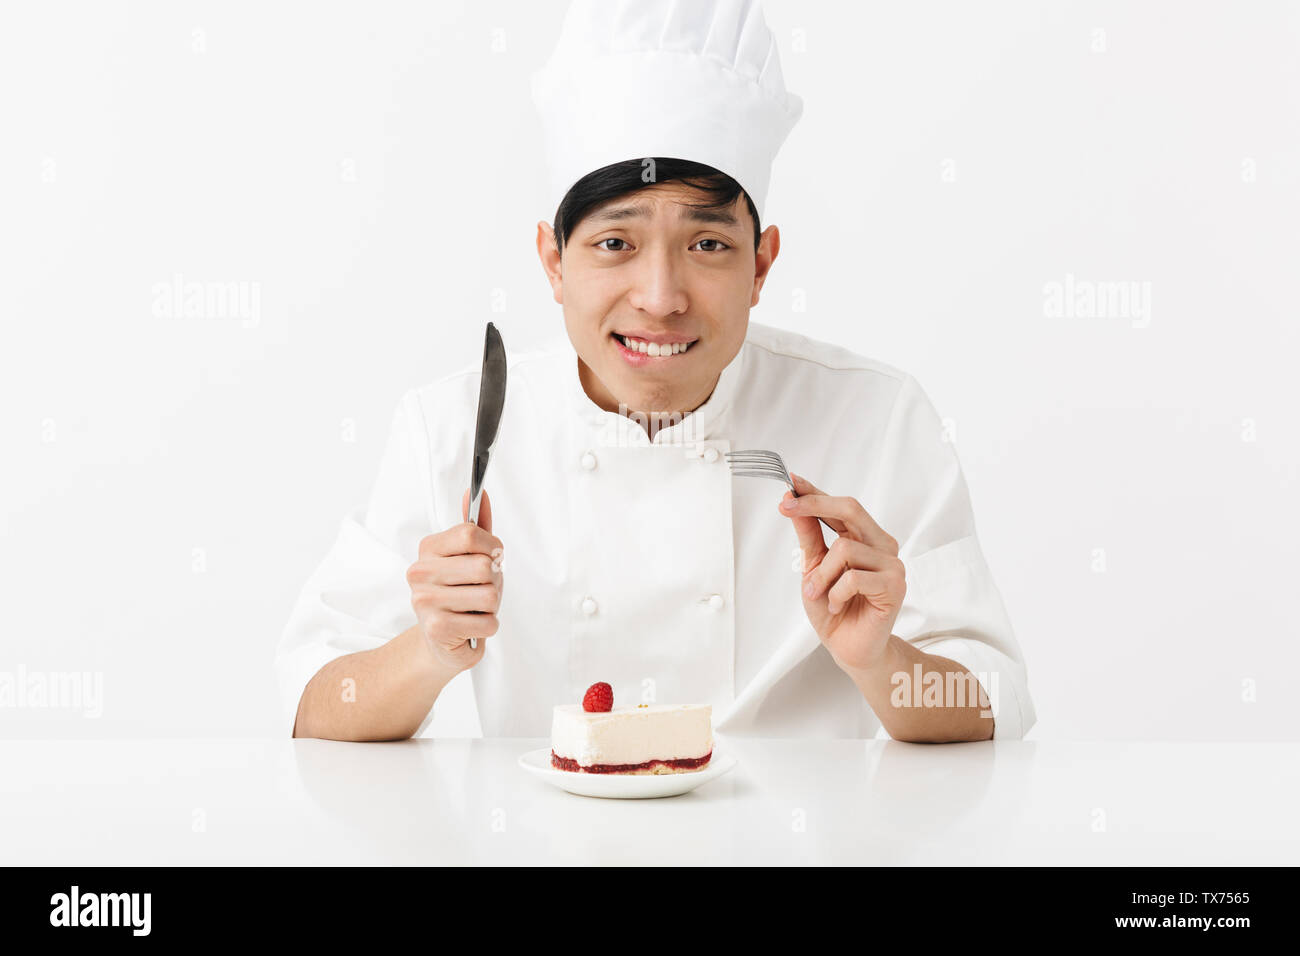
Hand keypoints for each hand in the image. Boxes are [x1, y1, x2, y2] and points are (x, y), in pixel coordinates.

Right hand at [405, 488, 503, 673]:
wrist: (442, 641)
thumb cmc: (462, 593)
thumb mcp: (471, 556)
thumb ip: (476, 525)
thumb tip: (477, 492)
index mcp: (428, 549)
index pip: (470, 533)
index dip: (492, 548)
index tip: (490, 558)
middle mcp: (420, 573)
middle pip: (483, 567)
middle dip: (494, 582)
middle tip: (479, 590)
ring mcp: (425, 602)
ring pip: (489, 596)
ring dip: (492, 606)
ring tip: (474, 609)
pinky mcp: (437, 629)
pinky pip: (488, 622)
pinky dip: (488, 626)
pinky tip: (470, 626)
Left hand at [779, 473, 905, 675]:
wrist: (849, 649)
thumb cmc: (833, 608)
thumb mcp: (812, 567)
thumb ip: (808, 535)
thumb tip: (793, 501)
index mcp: (864, 537)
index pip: (841, 506)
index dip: (815, 492)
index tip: (790, 482)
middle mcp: (882, 545)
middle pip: (850, 509)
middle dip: (814, 506)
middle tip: (786, 508)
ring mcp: (892, 564)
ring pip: (845, 548)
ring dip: (821, 575)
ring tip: (818, 594)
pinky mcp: (895, 587)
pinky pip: (854, 578)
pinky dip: (836, 593)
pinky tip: (836, 605)